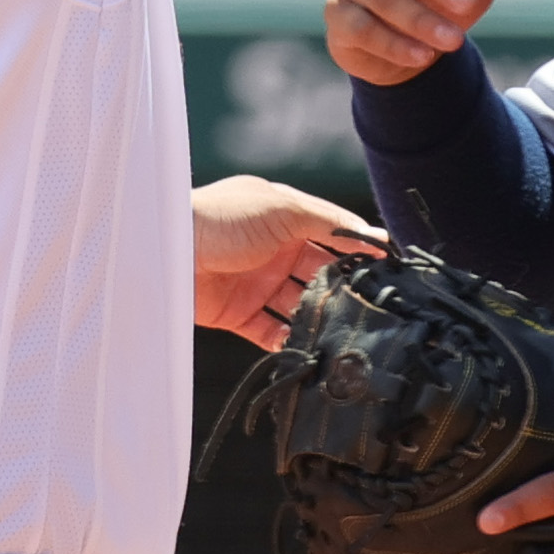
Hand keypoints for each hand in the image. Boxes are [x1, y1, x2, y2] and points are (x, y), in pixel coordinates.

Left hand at [192, 174, 382, 348]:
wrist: (166, 249)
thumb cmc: (221, 217)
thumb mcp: (282, 206)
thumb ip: (328, 221)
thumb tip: (372, 233)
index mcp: (284, 218)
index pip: (331, 234)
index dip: (358, 249)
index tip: (388, 268)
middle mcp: (272, 250)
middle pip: (319, 273)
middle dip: (340, 289)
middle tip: (364, 305)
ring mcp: (255, 283)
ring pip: (298, 305)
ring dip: (316, 317)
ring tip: (338, 329)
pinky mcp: (236, 314)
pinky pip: (271, 332)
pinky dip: (288, 341)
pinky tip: (305, 347)